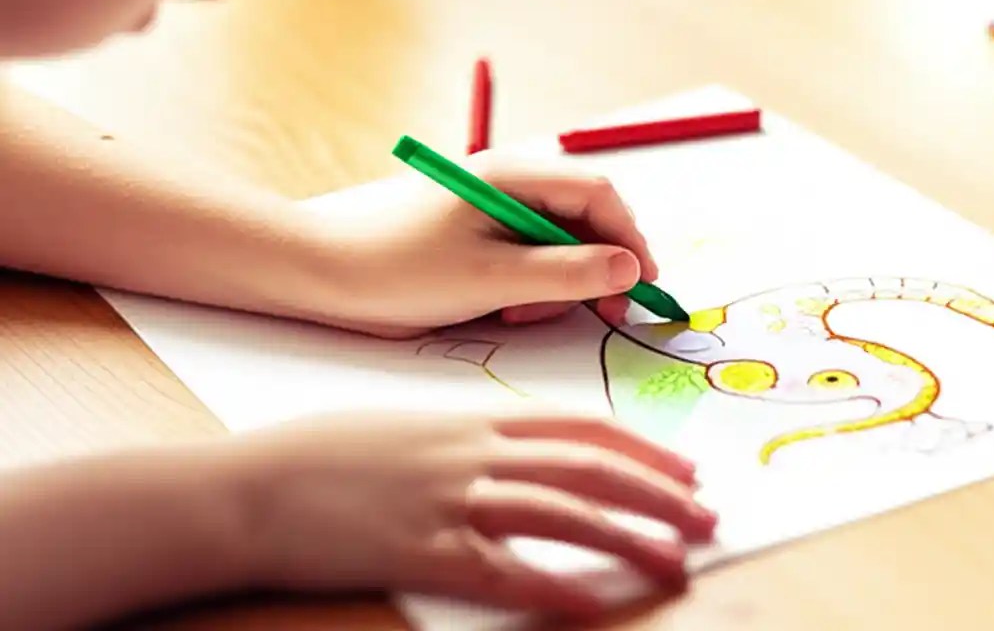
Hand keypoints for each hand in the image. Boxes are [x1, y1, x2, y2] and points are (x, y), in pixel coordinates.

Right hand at [223, 412, 715, 616]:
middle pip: (589, 469)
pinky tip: (596, 606)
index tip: (686, 467)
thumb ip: (469, 437)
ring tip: (676, 560)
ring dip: (628, 538)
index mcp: (473, 420)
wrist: (251, 487)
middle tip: (708, 515)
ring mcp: (450, 500)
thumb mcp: (406, 427)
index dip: (642, 448)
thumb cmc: (323, 456)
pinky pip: (506, 573)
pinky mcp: (423, 552)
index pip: (580, 427)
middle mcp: (475, 453)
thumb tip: (521, 450)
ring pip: (563, 513)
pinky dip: (556, 589)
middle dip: (658, 492)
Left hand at [299, 154, 660, 337]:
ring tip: (519, 317)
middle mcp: (508, 186)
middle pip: (584, 221)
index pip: (599, 195)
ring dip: (557, 287)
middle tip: (603, 316)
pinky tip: (501, 313)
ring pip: (557, 248)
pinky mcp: (475, 240)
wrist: (319, 273)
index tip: (643, 285)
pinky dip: (528, 291)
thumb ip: (567, 274)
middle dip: (597, 269)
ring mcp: (492, 213)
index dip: (631, 239)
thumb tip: (629, 270)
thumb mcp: (492, 279)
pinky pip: (526, 262)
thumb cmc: (399, 268)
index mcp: (513, 175)